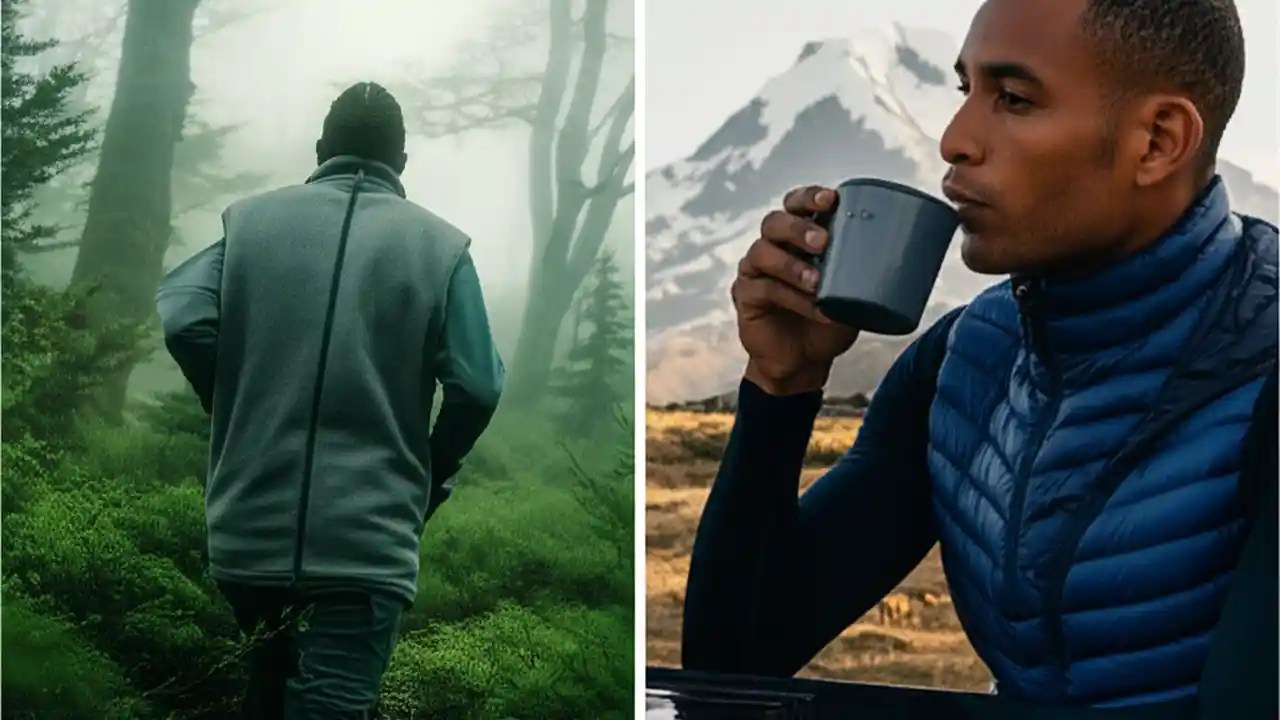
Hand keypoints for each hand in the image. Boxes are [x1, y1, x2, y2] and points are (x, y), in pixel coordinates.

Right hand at [731, 185, 858, 395]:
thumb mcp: (854, 293)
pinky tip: (814, 308)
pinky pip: (763, 290)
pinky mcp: (746, 297)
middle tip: (824, 241)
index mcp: (797, 237)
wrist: (804, 362)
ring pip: (763, 253)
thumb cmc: (829, 320)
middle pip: (774, 223)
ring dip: (792, 265)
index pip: (796, 205)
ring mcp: (755, 271)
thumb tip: (920, 253)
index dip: (809, 197)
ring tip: (817, 282)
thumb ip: (869, 272)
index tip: (831, 200)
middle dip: (798, 228)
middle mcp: (772, 247)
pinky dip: (792, 298)